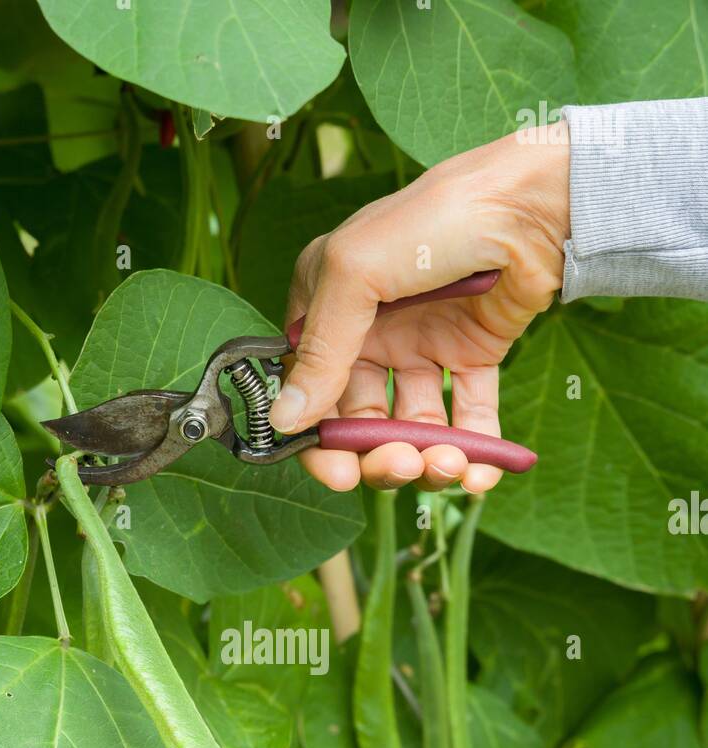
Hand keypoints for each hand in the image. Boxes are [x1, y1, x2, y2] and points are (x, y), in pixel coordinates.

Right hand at [268, 127, 570, 493]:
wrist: (532, 203)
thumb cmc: (435, 220)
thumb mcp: (356, 275)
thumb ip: (319, 352)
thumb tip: (284, 420)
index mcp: (327, 304)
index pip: (309, 389)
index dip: (321, 440)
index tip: (340, 474)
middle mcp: (370, 329)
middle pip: (361, 418)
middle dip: (379, 454)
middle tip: (400, 466)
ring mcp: (420, 344)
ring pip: (413, 426)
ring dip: (428, 456)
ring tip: (447, 464)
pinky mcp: (471, 354)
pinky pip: (465, 416)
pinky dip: (473, 450)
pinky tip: (479, 473)